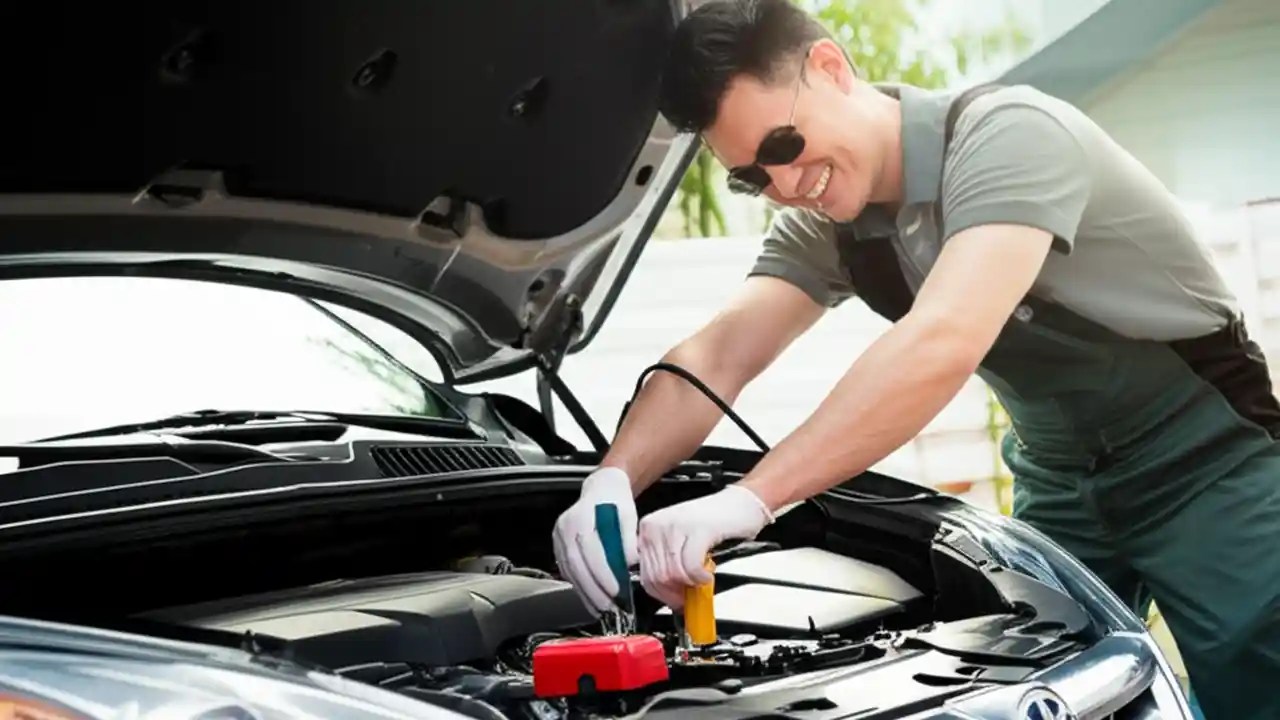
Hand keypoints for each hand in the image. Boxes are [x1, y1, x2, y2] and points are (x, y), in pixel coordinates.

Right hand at [552, 466, 637, 614]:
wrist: (601, 489)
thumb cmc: (615, 501)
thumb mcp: (628, 514)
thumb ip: (628, 538)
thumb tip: (631, 562)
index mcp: (580, 516)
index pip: (590, 551)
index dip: (603, 573)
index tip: (616, 590)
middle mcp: (565, 528)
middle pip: (577, 565)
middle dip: (594, 590)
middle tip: (610, 607)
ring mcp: (559, 539)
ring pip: (571, 572)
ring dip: (587, 594)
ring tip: (604, 610)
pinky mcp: (559, 549)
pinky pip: (569, 573)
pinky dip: (582, 589)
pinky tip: (593, 601)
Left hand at [637, 484, 773, 608]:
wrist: (740, 504)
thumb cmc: (712, 523)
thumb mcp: (679, 542)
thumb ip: (667, 564)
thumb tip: (666, 595)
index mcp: (648, 529)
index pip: (645, 575)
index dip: (663, 594)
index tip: (676, 600)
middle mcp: (657, 525)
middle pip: (658, 577)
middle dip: (677, 593)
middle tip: (693, 593)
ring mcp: (675, 525)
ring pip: (672, 574)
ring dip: (690, 585)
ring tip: (701, 580)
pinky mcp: (698, 529)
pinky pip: (691, 567)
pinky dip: (700, 578)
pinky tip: (707, 574)